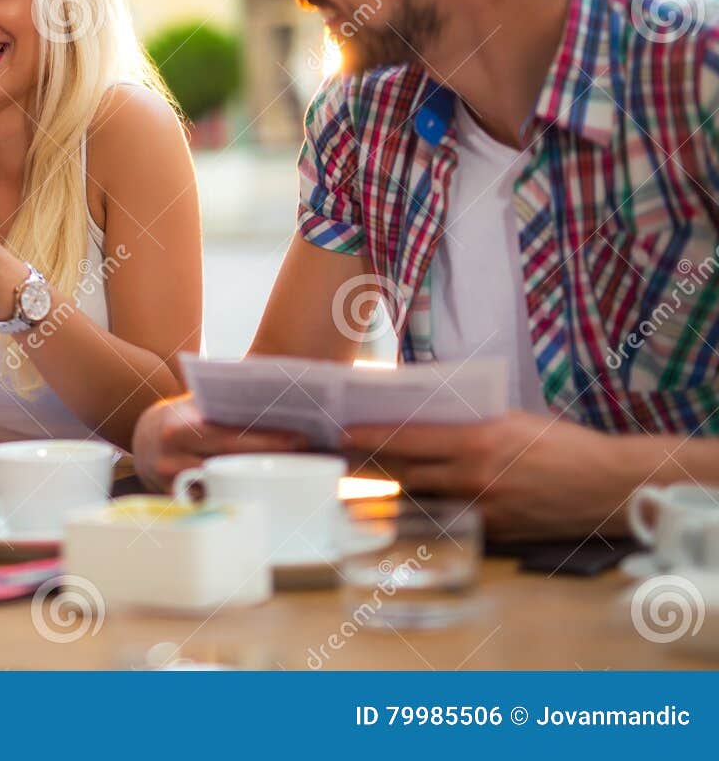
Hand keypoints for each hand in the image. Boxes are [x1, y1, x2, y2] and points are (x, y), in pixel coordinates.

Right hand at [132, 396, 307, 491]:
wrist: (143, 437)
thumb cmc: (181, 417)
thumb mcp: (197, 404)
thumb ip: (226, 405)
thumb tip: (282, 401)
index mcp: (179, 428)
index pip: (231, 435)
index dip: (268, 438)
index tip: (301, 438)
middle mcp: (172, 459)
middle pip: (231, 465)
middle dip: (270, 460)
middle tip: (306, 456)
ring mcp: (172, 486)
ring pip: (224, 488)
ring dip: (258, 482)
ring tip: (292, 474)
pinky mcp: (176, 503)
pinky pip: (213, 504)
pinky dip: (238, 497)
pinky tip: (263, 492)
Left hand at [344, 412, 630, 539]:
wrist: (613, 485)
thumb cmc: (566, 445)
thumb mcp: (514, 421)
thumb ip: (471, 426)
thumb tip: (433, 425)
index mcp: (478, 440)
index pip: (409, 439)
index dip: (371, 437)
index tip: (343, 435)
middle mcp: (475, 477)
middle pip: (406, 473)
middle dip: (372, 467)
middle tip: (344, 461)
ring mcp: (484, 509)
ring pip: (423, 501)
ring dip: (398, 493)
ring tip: (371, 485)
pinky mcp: (496, 534)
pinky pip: (451, 523)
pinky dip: (433, 514)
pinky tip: (419, 509)